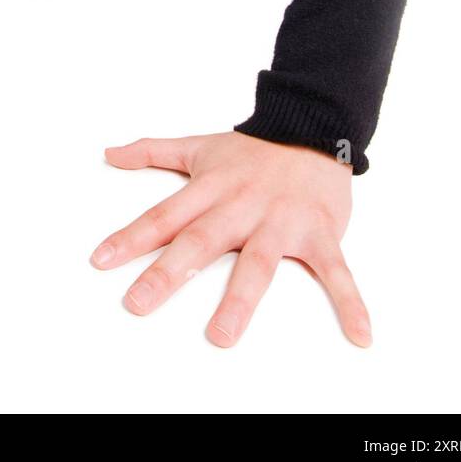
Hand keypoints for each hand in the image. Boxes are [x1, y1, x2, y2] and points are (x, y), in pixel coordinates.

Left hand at [89, 131, 370, 347]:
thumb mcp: (197, 145)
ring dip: (238, 300)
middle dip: (168, 274)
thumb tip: (108, 152)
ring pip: (257, 263)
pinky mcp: (319, 233)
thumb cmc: (251, 149)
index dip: (131, 238)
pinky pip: (336, 272)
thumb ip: (152, 151)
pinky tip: (360, 335)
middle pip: (199, 242)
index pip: (163, 216)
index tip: (100, 261)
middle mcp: (240, 206)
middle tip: (137, 304)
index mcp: (209, 188)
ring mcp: (280, 221)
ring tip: (220, 336)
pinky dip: (350, 302)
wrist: (311, 125)